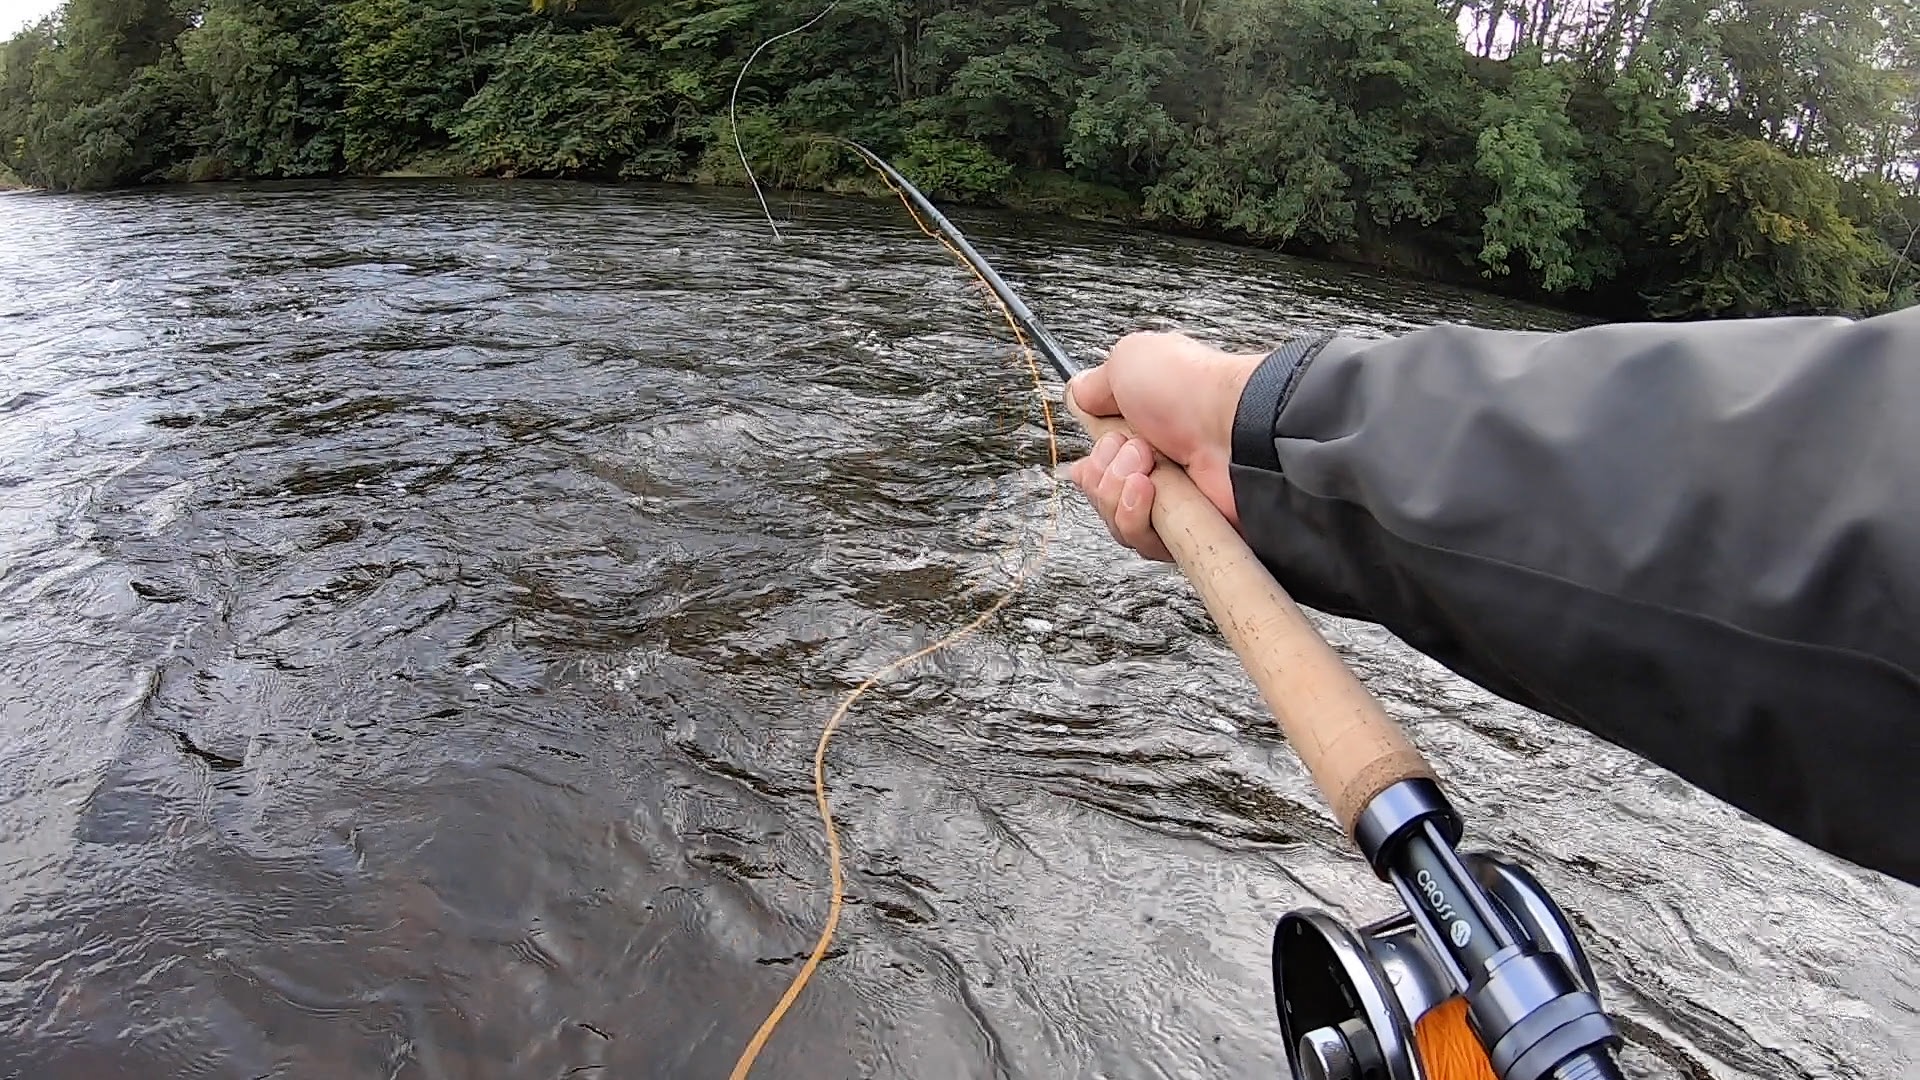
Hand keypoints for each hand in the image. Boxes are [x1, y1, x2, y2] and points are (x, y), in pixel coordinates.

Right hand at [1066, 332, 1264, 561]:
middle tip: (1136, 450)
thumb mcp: (1130, 361)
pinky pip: (1139, 539)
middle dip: (1105, 471)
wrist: (1236, 430)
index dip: (1094, 460)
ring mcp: (1173, 501)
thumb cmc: (1192, 392)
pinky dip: (1136, 516)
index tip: (1103, 445)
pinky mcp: (1184, 531)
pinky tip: (1152, 491)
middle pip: (1102, 492)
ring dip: (1118, 492)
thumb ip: (1096, 383)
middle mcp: (1160, 467)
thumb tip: (1078, 393)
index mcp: (1147, 430)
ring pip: (1115, 519)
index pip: (1101, 462)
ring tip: (1147, 471)